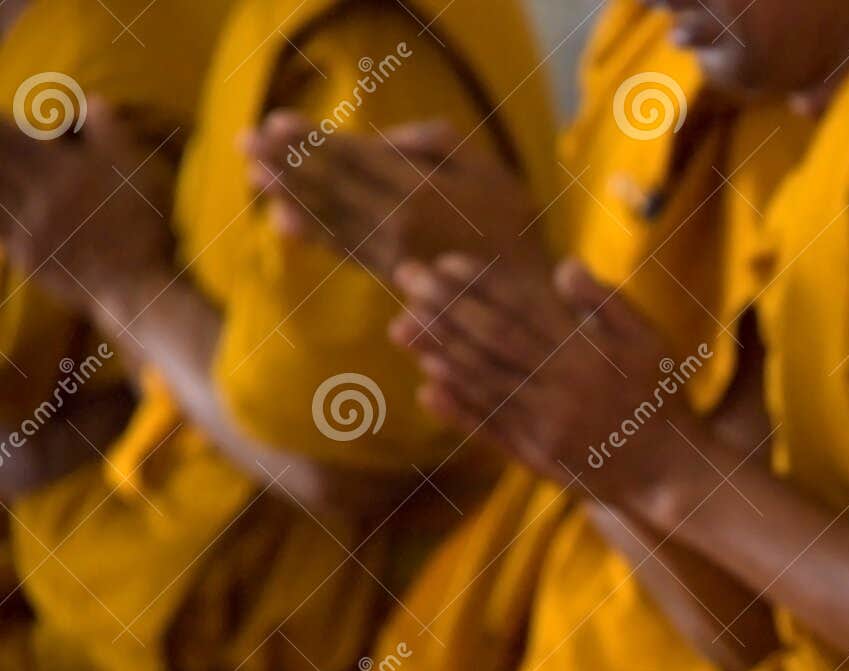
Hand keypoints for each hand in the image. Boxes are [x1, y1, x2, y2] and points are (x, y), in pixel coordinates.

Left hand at [0, 99, 177, 327]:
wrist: (138, 288)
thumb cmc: (143, 227)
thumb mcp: (137, 172)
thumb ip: (111, 132)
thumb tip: (92, 100)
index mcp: (62, 169)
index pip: (13, 133)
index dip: (4, 126)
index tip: (5, 123)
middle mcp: (37, 195)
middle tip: (1, 141)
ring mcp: (27, 227)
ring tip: (3, 173)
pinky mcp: (25, 255)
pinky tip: (1, 209)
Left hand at [243, 117, 544, 281]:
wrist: (530, 298)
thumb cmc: (516, 228)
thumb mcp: (492, 172)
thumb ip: (438, 148)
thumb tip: (387, 137)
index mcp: (423, 190)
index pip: (355, 159)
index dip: (312, 142)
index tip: (276, 122)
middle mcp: (400, 222)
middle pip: (332, 187)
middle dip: (287, 163)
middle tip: (246, 141)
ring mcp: (393, 254)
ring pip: (330, 218)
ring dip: (289, 195)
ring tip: (254, 174)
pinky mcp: (393, 277)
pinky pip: (345, 252)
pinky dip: (313, 235)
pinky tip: (286, 222)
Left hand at [392, 253, 703, 503]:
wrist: (673, 472)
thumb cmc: (662, 399)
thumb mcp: (650, 340)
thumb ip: (606, 302)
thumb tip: (560, 268)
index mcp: (586, 349)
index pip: (521, 305)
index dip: (478, 283)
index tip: (441, 263)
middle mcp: (562, 383)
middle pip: (492, 336)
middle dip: (444, 305)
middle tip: (405, 278)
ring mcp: (547, 421)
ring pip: (484, 379)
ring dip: (440, 351)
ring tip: (402, 325)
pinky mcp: (540, 455)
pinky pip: (493, 427)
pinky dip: (460, 407)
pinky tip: (429, 386)